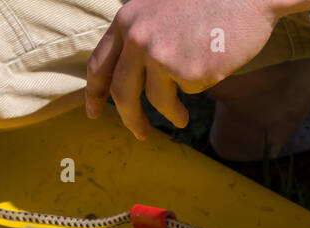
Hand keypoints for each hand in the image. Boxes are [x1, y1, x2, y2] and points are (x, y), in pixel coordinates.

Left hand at [86, 0, 278, 137]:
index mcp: (128, 20)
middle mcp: (138, 38)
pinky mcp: (187, 71)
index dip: (95, 93)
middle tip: (139, 133)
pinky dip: (200, 84)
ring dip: (170, 114)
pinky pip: (189, 91)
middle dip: (129, 119)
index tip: (94, 112)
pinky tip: (215, 63)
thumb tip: (128, 76)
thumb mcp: (161, 7)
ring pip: (156, 100)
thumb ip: (141, 33)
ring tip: (181, 118)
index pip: (99, 65)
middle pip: (122, 93)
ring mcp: (161, 56)